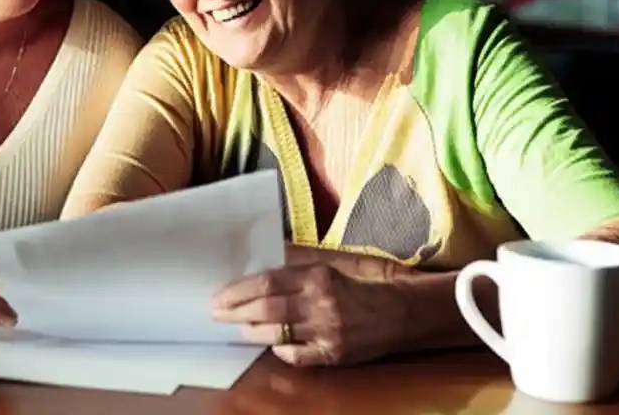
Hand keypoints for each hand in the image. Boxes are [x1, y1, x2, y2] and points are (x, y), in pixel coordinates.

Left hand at [211, 259, 409, 366]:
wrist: (402, 312)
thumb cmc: (362, 285)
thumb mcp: (331, 266)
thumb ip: (297, 266)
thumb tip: (261, 262)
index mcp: (318, 276)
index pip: (267, 281)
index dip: (238, 290)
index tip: (219, 294)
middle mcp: (320, 303)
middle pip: (266, 308)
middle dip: (235, 312)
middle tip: (216, 313)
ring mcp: (327, 331)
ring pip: (276, 333)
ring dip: (251, 332)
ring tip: (237, 329)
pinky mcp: (334, 354)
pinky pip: (297, 356)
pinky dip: (281, 351)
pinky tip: (272, 345)